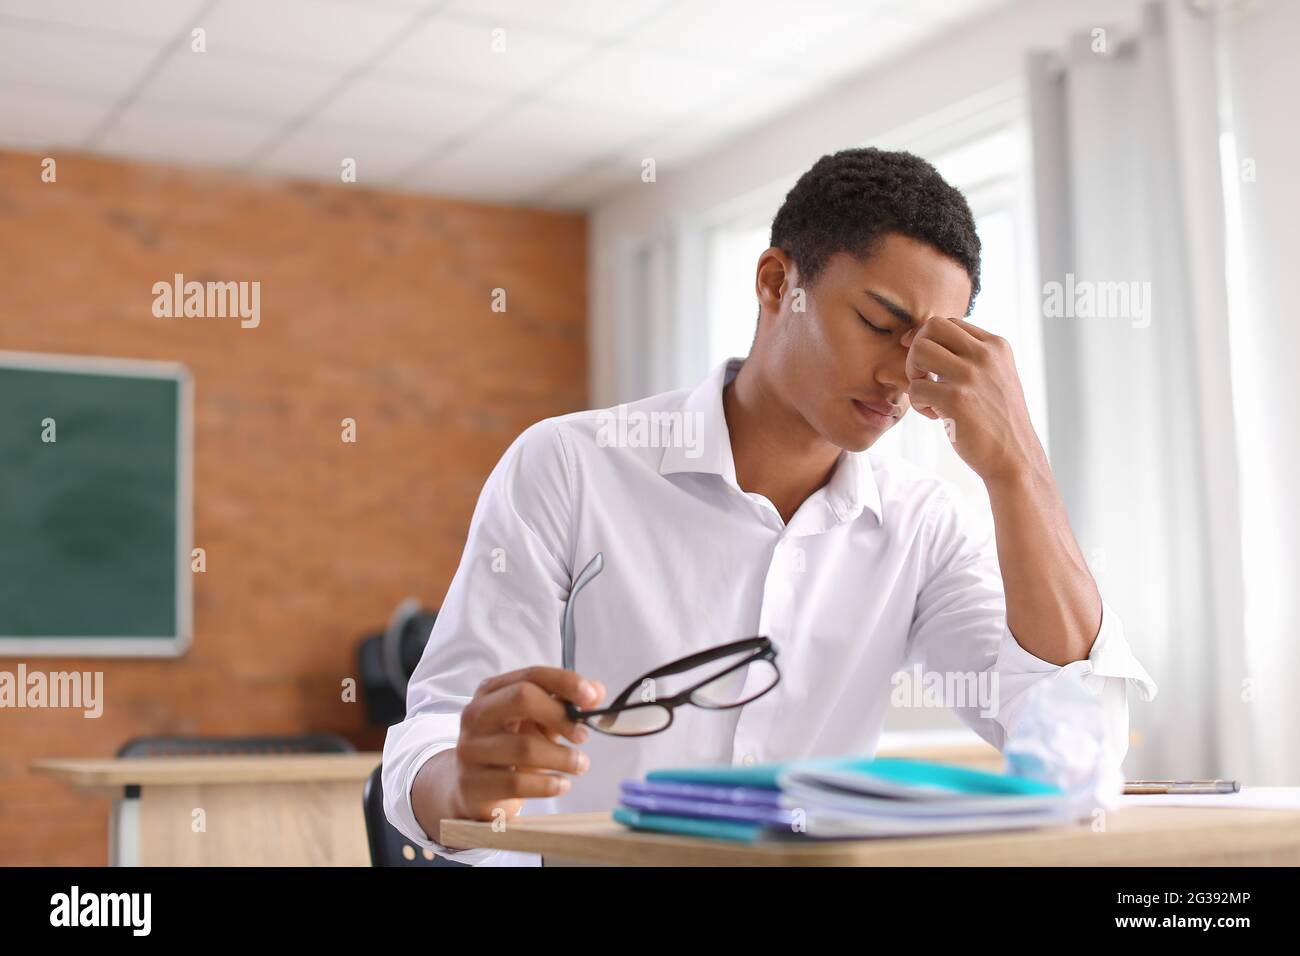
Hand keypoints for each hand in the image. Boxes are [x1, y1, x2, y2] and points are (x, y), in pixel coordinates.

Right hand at [447, 666, 604, 822]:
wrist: (471, 791)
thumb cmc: (508, 749)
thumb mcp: (536, 723)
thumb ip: (564, 705)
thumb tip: (597, 691)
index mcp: (491, 692)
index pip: (531, 675)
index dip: (565, 682)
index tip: (592, 698)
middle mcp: (476, 714)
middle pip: (522, 698)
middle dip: (560, 716)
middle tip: (583, 736)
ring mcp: (470, 749)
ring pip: (524, 746)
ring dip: (562, 757)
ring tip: (580, 765)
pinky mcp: (473, 784)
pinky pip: (516, 783)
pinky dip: (547, 785)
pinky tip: (562, 784)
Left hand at [901, 316, 1045, 483]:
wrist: (1014, 458)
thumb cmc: (997, 419)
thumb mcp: (995, 377)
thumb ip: (971, 357)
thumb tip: (923, 339)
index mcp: (996, 346)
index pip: (949, 323)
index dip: (929, 339)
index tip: (926, 363)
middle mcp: (985, 355)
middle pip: (931, 327)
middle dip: (917, 350)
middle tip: (924, 377)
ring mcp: (971, 375)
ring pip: (918, 351)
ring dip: (914, 374)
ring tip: (928, 394)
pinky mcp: (956, 399)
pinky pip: (916, 388)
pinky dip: (919, 404)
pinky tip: (936, 417)